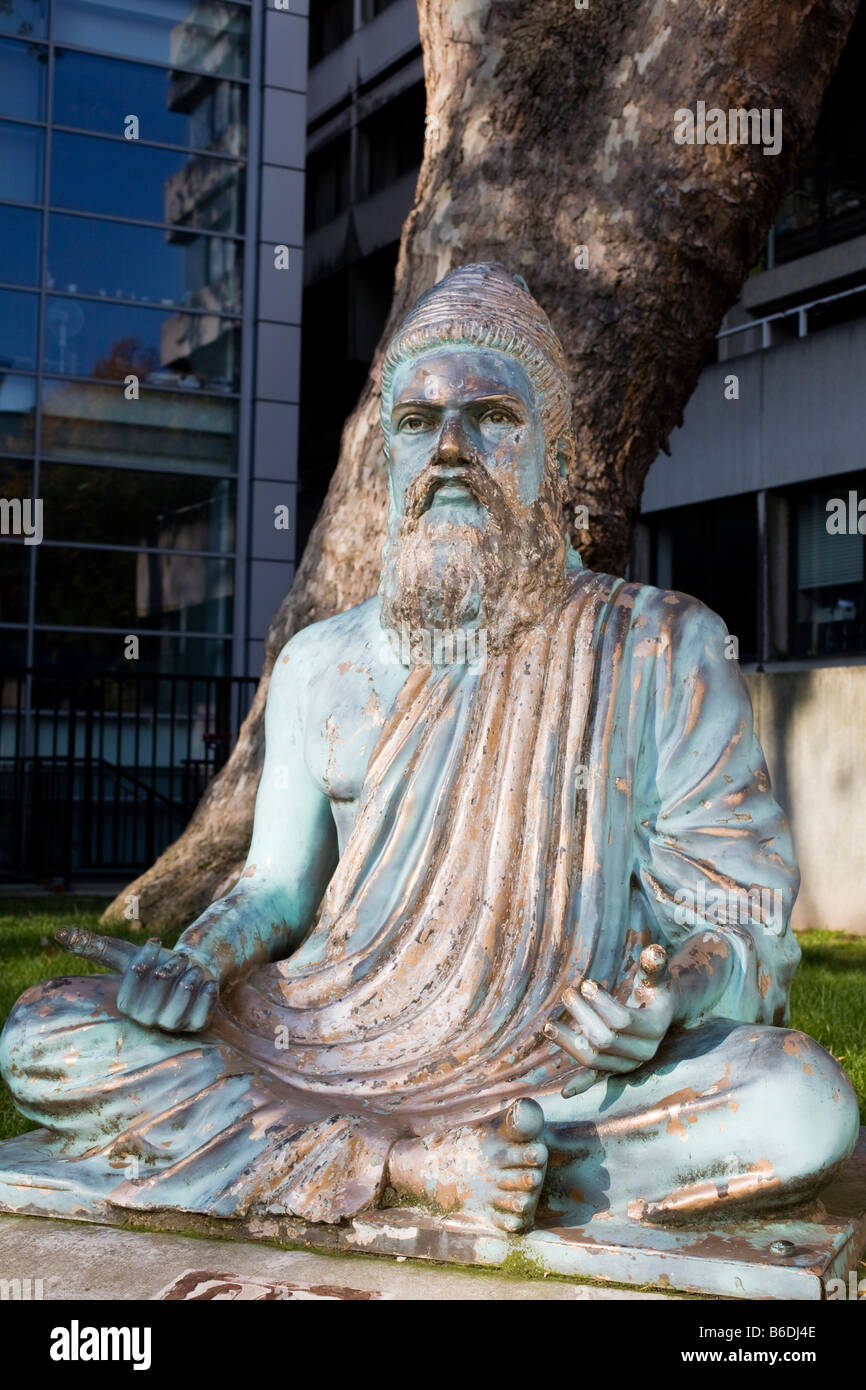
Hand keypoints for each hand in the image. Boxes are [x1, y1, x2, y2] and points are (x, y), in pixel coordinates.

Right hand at [55, 928, 217, 1032]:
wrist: (193, 972)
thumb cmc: (157, 964)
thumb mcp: (127, 954)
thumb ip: (96, 947)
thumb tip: (59, 933)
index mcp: (127, 1005)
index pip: (135, 974)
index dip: (148, 956)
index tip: (156, 942)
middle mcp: (147, 1021)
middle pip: (161, 983)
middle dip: (173, 964)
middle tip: (179, 960)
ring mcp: (172, 1026)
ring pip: (183, 992)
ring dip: (192, 972)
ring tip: (192, 969)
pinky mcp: (196, 1026)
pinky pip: (203, 1008)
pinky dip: (207, 989)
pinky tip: (206, 982)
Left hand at [543, 944, 673, 1097]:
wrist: (662, 1013)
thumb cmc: (655, 990)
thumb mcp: (656, 977)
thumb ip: (654, 965)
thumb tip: (654, 951)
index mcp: (654, 1028)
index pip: (622, 1020)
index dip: (601, 1002)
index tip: (586, 983)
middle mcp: (643, 1051)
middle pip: (605, 1039)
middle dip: (582, 1016)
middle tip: (567, 993)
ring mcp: (628, 1063)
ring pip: (594, 1059)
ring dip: (569, 1043)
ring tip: (548, 1026)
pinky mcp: (615, 1068)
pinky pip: (598, 1078)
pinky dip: (581, 1084)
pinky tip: (564, 1092)